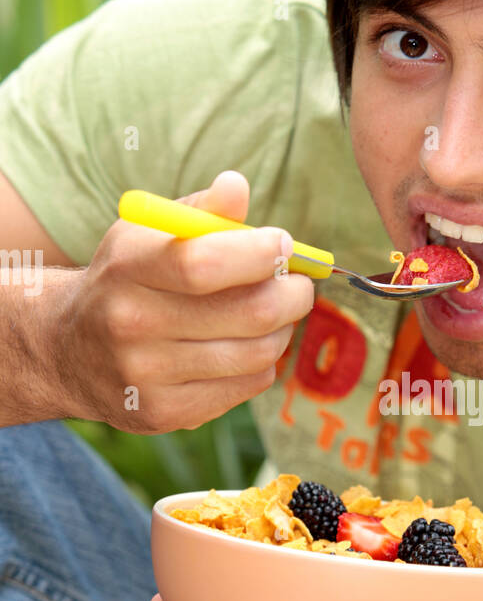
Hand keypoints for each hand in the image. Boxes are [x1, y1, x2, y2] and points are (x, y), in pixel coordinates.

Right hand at [57, 171, 313, 431]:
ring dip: (282, 330)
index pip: (205, 264)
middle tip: (297, 284)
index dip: (260, 254)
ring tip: (274, 314)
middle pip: (249, 313)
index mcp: (128, 268)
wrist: (67, 351)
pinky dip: (261, 363)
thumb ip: (198, 212)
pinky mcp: (166, 414)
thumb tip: (236, 187)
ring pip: (258, 354)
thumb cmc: (126, 280)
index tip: (282, 245)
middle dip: (292, 294)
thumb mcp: (146, 235)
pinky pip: (248, 385)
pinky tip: (245, 346)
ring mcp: (148, 375)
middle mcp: (132, 324)